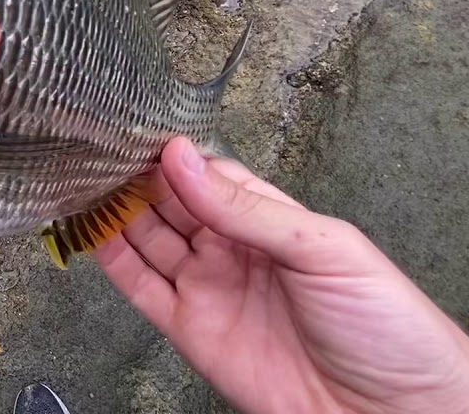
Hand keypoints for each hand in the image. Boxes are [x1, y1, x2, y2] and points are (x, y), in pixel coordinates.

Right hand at [98, 137, 468, 413]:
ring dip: (117, 213)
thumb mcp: (324, 248)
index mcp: (272, 219)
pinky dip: (113, 261)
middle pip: (172, 203)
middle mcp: (235, 250)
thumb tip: (183, 161)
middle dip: (136, 178)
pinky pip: (142, 289)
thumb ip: (246, 208)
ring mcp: (210, 289)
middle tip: (96, 153)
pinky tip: (91, 233)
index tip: (134, 137)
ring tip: (82, 182)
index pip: (209, 174)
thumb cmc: (386, 326)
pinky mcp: (191, 331)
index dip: (172, 157)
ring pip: (150, 240)